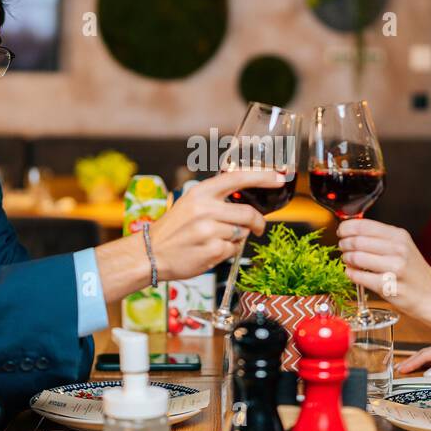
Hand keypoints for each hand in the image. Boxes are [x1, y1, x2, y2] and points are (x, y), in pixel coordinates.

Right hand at [149, 168, 282, 280]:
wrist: (150, 254)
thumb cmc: (174, 230)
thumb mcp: (190, 204)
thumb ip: (216, 199)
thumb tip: (247, 200)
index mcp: (201, 193)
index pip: (238, 177)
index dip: (263, 176)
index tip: (279, 177)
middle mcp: (205, 209)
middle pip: (248, 213)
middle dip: (258, 222)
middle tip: (258, 227)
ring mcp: (209, 231)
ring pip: (242, 234)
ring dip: (237, 239)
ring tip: (217, 240)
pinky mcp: (211, 250)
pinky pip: (233, 250)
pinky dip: (228, 252)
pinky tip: (211, 251)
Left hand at [337, 218, 430, 321]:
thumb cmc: (412, 271)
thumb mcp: (402, 247)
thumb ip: (379, 238)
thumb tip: (350, 230)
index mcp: (399, 236)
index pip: (364, 225)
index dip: (347, 227)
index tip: (340, 232)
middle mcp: (398, 249)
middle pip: (357, 241)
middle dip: (344, 244)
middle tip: (343, 248)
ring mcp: (395, 268)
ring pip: (356, 258)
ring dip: (346, 259)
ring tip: (348, 261)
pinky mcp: (388, 287)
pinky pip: (359, 277)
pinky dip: (351, 274)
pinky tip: (352, 273)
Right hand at [395, 341, 430, 377]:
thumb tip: (428, 374)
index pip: (427, 355)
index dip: (413, 362)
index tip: (401, 368)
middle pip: (427, 353)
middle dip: (412, 360)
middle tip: (399, 368)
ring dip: (420, 360)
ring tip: (408, 366)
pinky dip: (430, 360)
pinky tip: (426, 365)